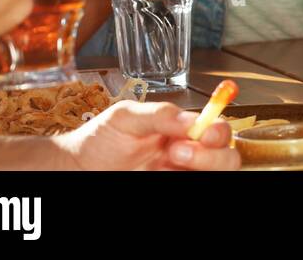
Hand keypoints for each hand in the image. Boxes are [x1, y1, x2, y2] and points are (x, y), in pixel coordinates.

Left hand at [54, 101, 238, 170]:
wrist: (75, 168)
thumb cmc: (98, 140)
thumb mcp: (125, 117)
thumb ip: (160, 114)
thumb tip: (191, 119)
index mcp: (182, 132)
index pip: (217, 130)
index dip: (218, 131)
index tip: (204, 131)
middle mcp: (187, 155)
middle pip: (227, 158)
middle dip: (212, 155)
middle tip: (178, 151)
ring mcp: (179, 175)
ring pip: (217, 175)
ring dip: (203, 167)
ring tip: (169, 163)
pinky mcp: (171, 188)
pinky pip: (193, 188)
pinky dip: (185, 179)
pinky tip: (163, 174)